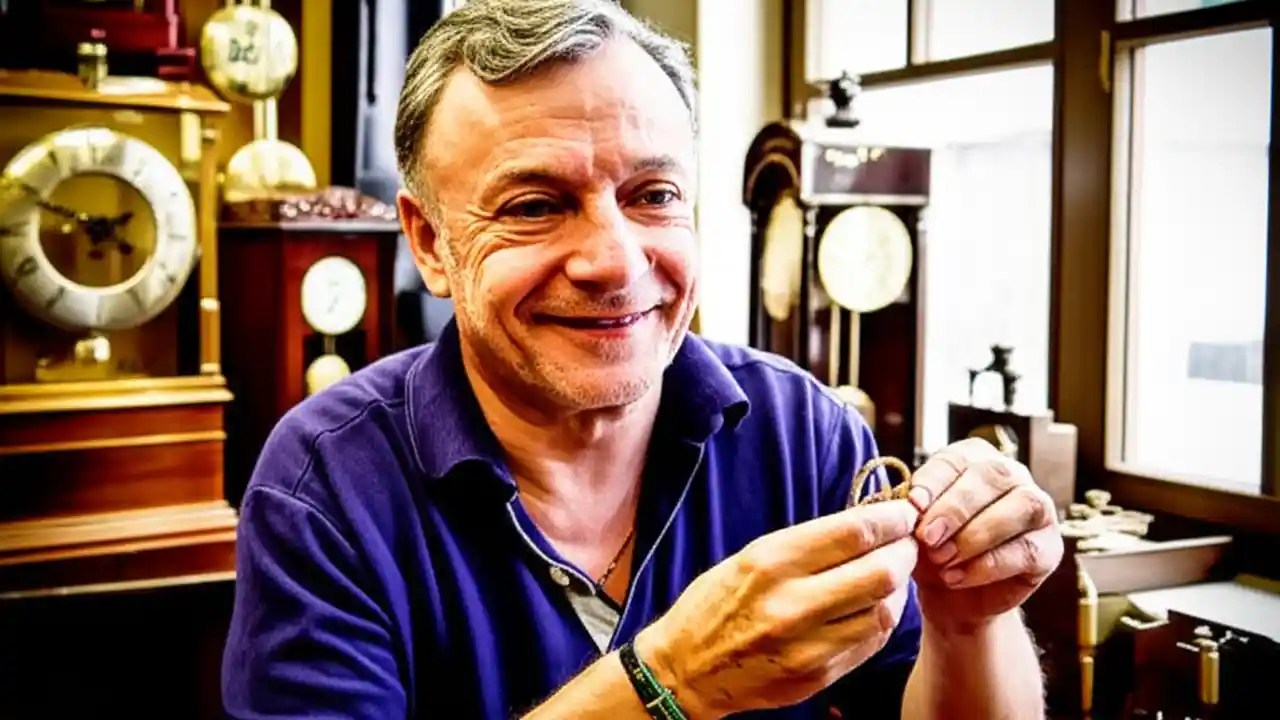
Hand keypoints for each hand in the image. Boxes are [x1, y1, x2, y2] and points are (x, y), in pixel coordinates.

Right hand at [634, 501, 918, 717]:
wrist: (686, 669)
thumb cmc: (715, 604)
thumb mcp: (750, 558)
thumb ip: (807, 545)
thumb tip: (864, 525)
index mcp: (770, 562)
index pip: (853, 533)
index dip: (890, 518)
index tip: (903, 511)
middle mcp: (791, 604)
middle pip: (880, 573)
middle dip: (904, 552)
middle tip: (907, 543)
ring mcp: (807, 646)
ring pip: (884, 612)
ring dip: (898, 588)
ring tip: (892, 574)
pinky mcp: (818, 676)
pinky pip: (870, 643)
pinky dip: (881, 619)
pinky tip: (875, 606)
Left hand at [905, 438, 1063, 633]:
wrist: (953, 596)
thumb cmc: (931, 548)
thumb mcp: (915, 526)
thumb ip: (913, 510)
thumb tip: (907, 504)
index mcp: (974, 458)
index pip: (958, 459)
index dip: (934, 480)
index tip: (912, 504)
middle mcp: (1012, 475)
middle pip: (993, 476)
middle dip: (956, 508)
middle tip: (927, 537)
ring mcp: (1038, 509)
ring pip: (1020, 508)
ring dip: (975, 536)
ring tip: (942, 560)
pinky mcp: (1049, 548)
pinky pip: (1026, 550)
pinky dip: (987, 565)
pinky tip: (957, 576)